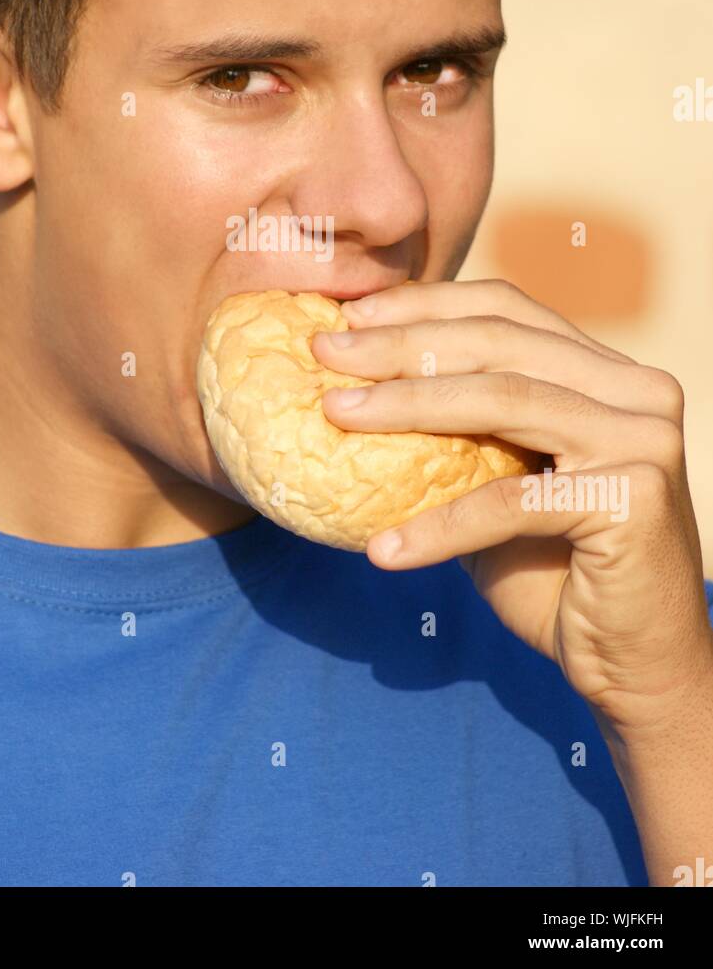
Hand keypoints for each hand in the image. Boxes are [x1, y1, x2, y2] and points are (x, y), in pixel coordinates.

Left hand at [310, 279, 712, 743]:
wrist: (629, 664)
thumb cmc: (552, 569)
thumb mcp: (496, 481)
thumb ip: (457, 429)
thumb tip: (351, 383)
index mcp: (609, 370)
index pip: (508, 309)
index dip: (425, 304)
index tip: (348, 313)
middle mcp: (638, 391)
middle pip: (500, 343)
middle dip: (402, 343)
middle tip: (326, 351)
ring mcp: (643, 439)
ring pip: (504, 400)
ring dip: (406, 404)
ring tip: (335, 413)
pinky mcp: (632, 499)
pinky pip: (510, 502)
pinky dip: (440, 526)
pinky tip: (383, 550)